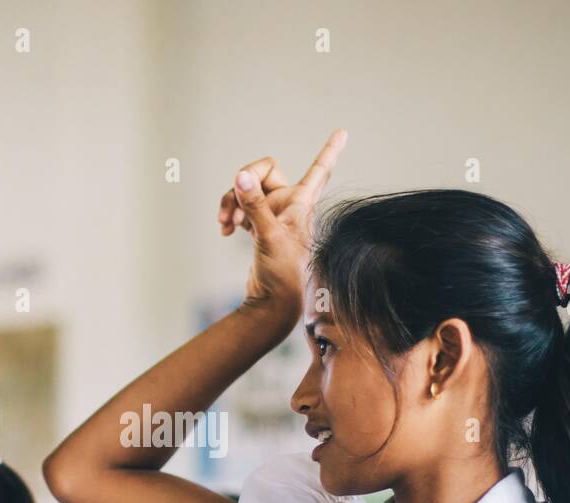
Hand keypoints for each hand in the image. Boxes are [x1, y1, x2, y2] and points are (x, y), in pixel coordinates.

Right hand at [217, 129, 347, 321]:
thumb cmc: (283, 274)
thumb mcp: (269, 236)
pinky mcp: (258, 228)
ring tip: (227, 222)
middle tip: (234, 197)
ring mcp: (272, 216)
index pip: (319, 169)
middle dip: (244, 183)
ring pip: (247, 190)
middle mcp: (289, 206)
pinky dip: (231, 214)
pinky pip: (241, 207)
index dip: (329, 150)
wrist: (272, 303)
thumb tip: (240, 176)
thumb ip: (254, 204)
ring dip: (232, 201)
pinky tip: (226, 230)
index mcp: (302, 204)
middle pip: (264, 172)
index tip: (343, 132)